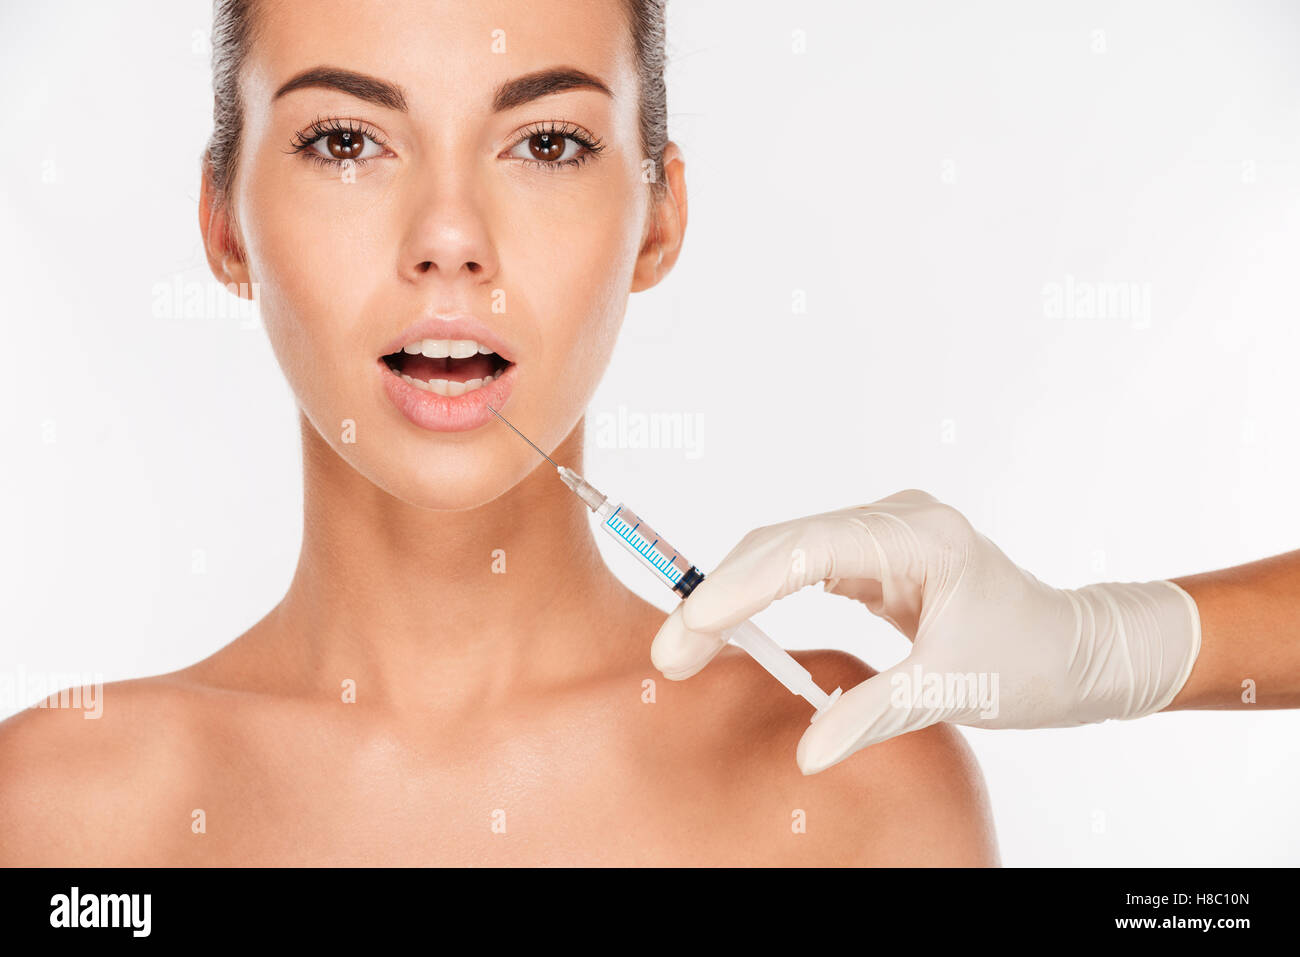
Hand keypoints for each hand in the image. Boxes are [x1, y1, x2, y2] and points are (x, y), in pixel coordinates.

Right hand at [650, 490, 1200, 773]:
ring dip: (735, 592)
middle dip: (722, 593)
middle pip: (783, 543)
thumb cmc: (1035, 658)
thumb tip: (807, 751)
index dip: (743, 582)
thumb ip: (874, 714)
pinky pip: (804, 565)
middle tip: (673, 651)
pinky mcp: (879, 558)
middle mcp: (896, 522)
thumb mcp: (955, 691)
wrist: (1081, 649)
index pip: (807, 547)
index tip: (695, 621)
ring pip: (786, 551)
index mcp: (920, 538)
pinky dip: (763, 593)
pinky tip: (733, 623)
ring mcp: (885, 535)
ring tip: (688, 641)